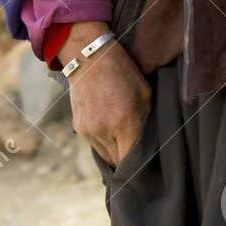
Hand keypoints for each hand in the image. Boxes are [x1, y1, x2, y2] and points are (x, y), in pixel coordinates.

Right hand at [60, 21, 150, 167]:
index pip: (131, 159)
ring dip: (114, 152)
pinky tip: (110, 130)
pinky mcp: (78, 127)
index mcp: (124, 123)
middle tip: (137, 157)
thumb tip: (147, 142)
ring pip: (105, 155)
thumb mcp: (144, 94)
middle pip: (117, 161)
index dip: (139, 166)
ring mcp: (89, 130)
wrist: (89, 57)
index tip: (145, 168)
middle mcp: (104, 131)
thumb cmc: (123, 72)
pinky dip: (103, 142)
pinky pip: (94, 143)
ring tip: (123, 142)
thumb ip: (146, 120)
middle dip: (127, 161)